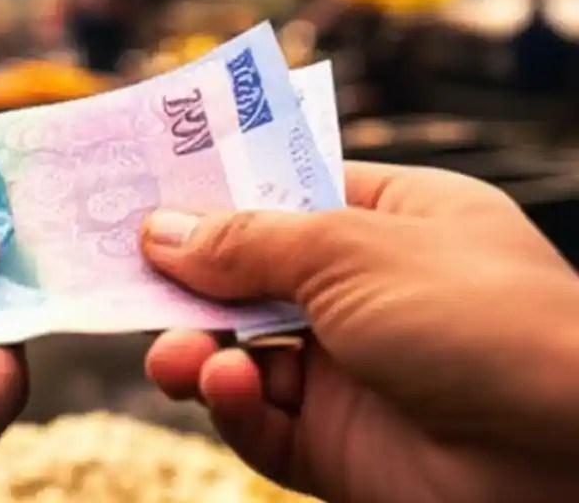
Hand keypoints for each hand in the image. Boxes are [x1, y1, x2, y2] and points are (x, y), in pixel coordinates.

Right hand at [140, 162, 578, 502]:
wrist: (570, 463)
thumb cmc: (488, 322)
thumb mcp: (354, 252)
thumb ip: (248, 242)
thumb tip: (160, 230)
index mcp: (396, 221)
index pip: (287, 193)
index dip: (217, 192)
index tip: (144, 192)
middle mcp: (371, 293)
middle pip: (249, 278)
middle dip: (189, 282)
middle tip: (121, 277)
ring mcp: (354, 373)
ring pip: (242, 353)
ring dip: (196, 351)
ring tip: (173, 357)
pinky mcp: (338, 446)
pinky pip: (261, 421)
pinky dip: (233, 405)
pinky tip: (229, 389)